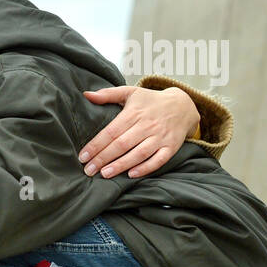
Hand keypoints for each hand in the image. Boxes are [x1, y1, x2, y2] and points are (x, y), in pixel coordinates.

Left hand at [80, 85, 200, 179]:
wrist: (183, 105)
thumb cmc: (151, 101)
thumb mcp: (131, 92)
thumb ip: (108, 94)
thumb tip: (86, 95)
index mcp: (134, 113)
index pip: (111, 131)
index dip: (96, 145)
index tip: (83, 156)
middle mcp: (147, 125)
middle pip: (122, 144)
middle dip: (103, 158)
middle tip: (88, 170)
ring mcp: (160, 137)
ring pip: (139, 154)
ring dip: (121, 165)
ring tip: (105, 174)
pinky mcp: (171, 147)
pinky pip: (159, 160)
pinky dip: (146, 168)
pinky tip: (131, 174)